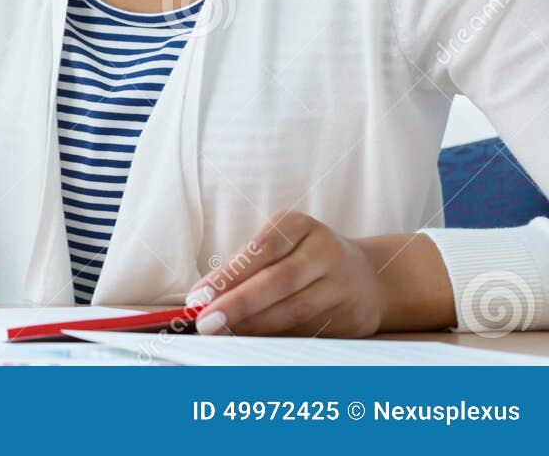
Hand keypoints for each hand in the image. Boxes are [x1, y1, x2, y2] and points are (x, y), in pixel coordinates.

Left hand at [185, 209, 387, 337]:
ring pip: (296, 309)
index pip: (261, 249)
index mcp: (300, 225)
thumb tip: (203, 299)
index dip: (229, 274)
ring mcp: (343, 285)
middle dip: (238, 304)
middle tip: (206, 322)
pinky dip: (279, 338)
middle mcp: (326, 250)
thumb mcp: (279, 246)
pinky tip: (254, 343)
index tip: (198, 297)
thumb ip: (245, 267)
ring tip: (224, 334)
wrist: (369, 277)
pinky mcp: (352, 316)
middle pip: (279, 280)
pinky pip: (310, 331)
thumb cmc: (303, 259)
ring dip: (255, 326)